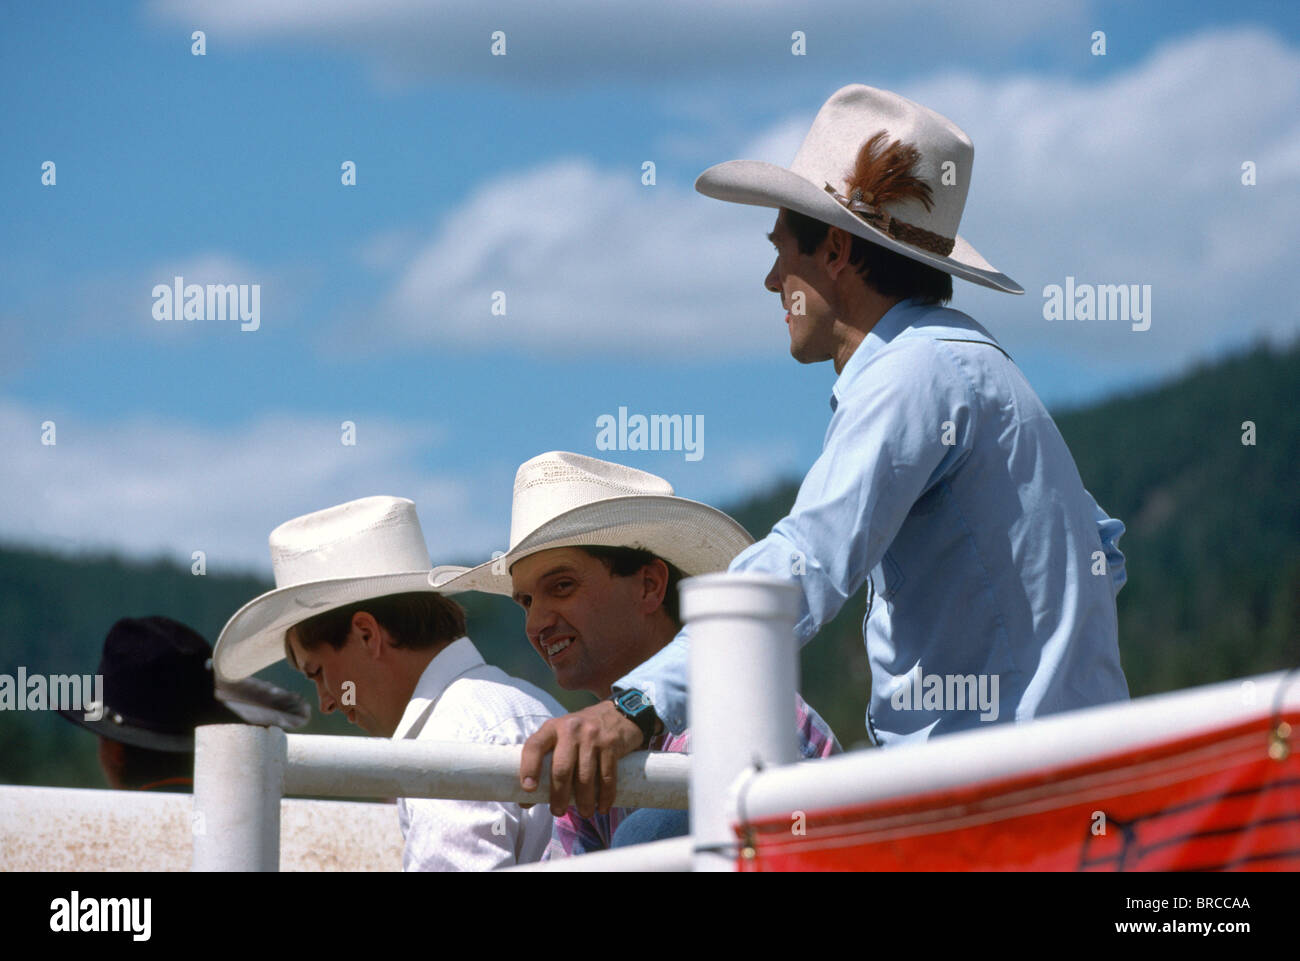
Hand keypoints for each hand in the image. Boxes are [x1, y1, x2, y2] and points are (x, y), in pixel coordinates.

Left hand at [519, 700, 644, 817]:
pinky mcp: (611, 744)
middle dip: (559, 796)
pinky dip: (605, 796)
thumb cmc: (582, 733)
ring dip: (584, 801)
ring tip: (584, 813)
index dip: (529, 768)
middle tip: (558, 812)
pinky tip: (602, 807)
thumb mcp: (563, 736)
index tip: (529, 789)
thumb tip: (527, 800)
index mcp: (552, 728)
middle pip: (561, 768)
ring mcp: (592, 736)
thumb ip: (548, 760)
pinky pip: (607, 776)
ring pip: (585, 776)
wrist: (619, 713)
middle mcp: (570, 729)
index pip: (534, 746)